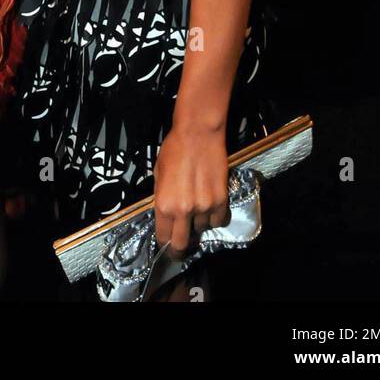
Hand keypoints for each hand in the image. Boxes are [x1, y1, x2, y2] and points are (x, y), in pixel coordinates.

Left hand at [153, 124, 229, 254]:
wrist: (198, 133)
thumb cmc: (174, 149)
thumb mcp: (158, 173)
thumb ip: (161, 197)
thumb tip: (166, 215)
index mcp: (164, 204)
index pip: (164, 238)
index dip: (165, 243)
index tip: (167, 243)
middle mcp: (184, 210)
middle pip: (182, 244)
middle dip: (180, 246)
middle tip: (182, 241)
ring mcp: (204, 207)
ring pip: (202, 229)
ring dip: (198, 223)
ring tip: (197, 206)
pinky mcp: (221, 200)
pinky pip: (219, 220)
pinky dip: (214, 216)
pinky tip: (210, 205)